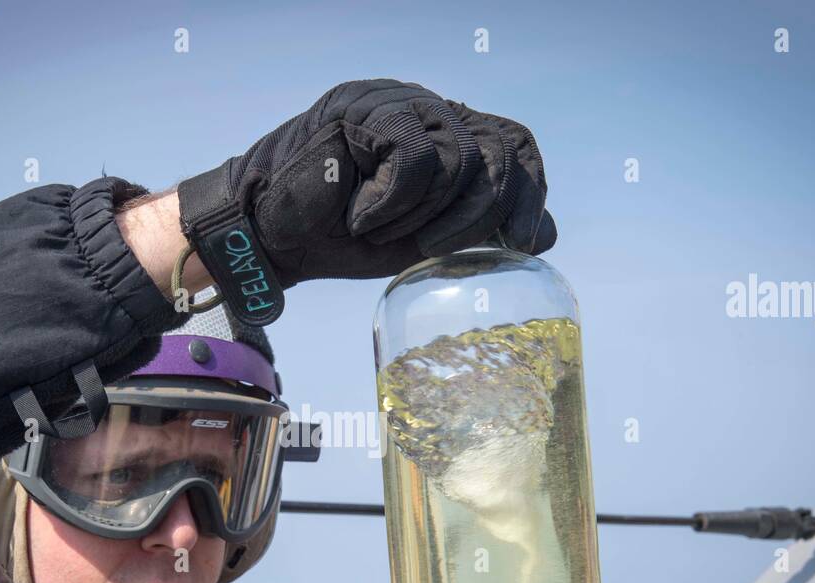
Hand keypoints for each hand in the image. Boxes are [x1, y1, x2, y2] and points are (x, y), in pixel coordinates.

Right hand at [177, 78, 555, 322]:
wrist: (270, 237)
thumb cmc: (341, 238)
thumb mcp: (424, 242)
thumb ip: (479, 231)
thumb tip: (544, 234)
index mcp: (445, 135)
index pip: (514, 145)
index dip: (528, 192)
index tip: (518, 242)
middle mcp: (427, 110)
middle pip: (498, 149)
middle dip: (479, 213)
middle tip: (433, 249)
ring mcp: (397, 101)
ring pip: (459, 157)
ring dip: (422, 215)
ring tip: (379, 229)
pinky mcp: (368, 107)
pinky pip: (416, 155)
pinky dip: (393, 201)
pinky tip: (362, 216)